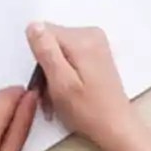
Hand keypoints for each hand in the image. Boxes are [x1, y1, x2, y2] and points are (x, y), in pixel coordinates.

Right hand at [26, 21, 139, 150]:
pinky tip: (66, 91)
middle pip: (51, 42)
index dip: (37, 59)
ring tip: (56, 98)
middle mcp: (90, 34)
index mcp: (82, 39)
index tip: (43, 83)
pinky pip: (68, 55)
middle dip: (45, 68)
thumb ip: (46, 52)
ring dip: (52, 74)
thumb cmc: (88, 111)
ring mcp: (95, 42)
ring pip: (57, 50)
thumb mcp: (61, 83)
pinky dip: (63, 73)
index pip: (42, 34)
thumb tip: (34, 25)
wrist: (116, 125)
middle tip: (48, 96)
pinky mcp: (95, 52)